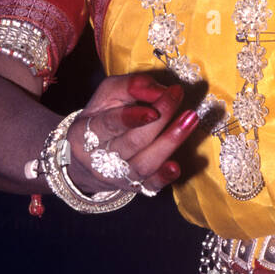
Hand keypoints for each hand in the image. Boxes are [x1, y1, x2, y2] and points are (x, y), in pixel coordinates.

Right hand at [65, 73, 198, 197]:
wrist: (87, 159)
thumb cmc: (101, 118)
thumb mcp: (107, 96)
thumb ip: (130, 86)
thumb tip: (159, 89)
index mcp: (83, 133)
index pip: (108, 124)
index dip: (131, 116)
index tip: (155, 105)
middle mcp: (98, 159)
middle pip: (132, 142)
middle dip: (160, 120)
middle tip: (178, 98)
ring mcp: (116, 176)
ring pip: (143, 164)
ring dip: (169, 142)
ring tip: (190, 120)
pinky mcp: (133, 187)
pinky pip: (149, 186)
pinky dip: (163, 177)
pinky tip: (176, 167)